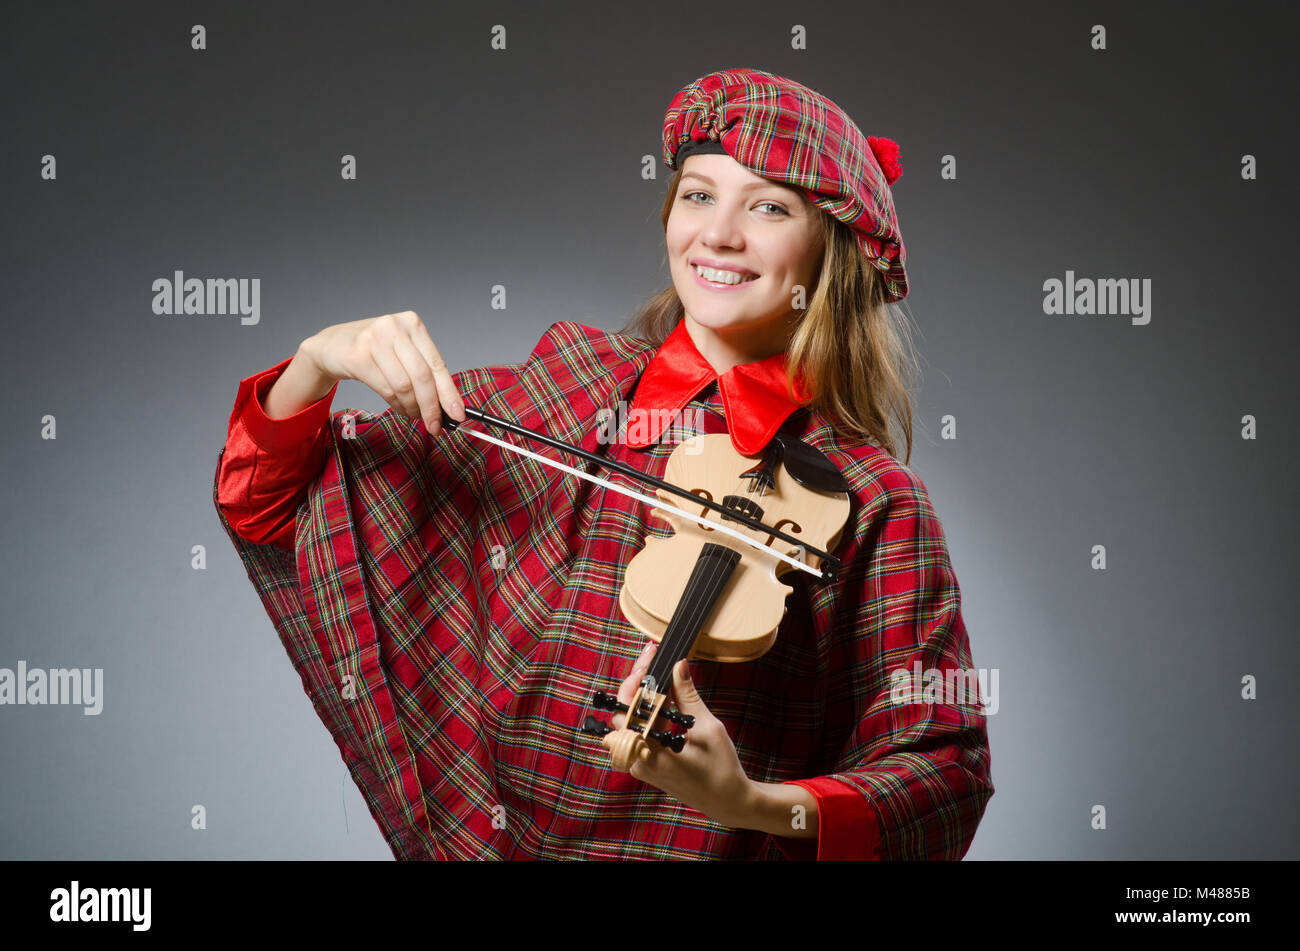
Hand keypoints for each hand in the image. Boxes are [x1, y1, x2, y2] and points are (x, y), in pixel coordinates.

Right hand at [299, 310, 465, 436]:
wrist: (331, 346)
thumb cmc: (373, 352)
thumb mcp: (402, 352)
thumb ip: (424, 372)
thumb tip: (448, 405)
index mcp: (413, 323)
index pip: (437, 364)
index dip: (449, 393)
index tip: (458, 414)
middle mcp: (395, 327)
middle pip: (423, 377)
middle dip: (431, 407)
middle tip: (435, 426)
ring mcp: (375, 339)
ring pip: (405, 386)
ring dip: (412, 408)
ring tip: (414, 414)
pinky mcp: (358, 356)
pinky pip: (386, 389)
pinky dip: (396, 405)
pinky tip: (399, 407)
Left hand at [605, 641, 757, 829]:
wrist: (729, 801)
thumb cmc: (721, 768)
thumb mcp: (707, 727)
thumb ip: (688, 695)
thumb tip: (678, 665)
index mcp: (649, 752)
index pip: (628, 706)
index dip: (637, 677)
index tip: (651, 656)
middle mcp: (638, 759)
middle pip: (625, 712)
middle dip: (639, 683)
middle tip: (655, 661)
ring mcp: (641, 763)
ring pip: (632, 721)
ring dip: (645, 698)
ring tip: (661, 675)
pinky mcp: (648, 764)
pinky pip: (641, 732)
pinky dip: (651, 714)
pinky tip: (665, 699)